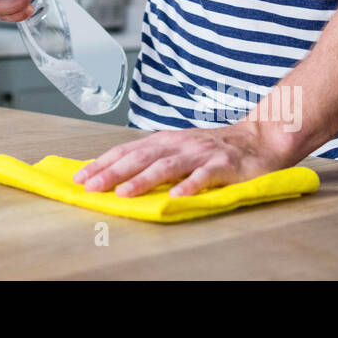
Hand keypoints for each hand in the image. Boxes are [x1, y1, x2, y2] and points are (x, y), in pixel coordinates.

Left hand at [73, 122, 293, 196]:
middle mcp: (178, 144)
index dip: (102, 163)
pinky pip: (204, 177)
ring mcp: (200, 153)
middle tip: (91, 187)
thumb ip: (152, 158)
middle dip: (113, 172)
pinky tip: (176, 198)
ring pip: (167, 166)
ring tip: (124, 193)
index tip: (80, 177)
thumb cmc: (211, 149)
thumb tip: (116, 174)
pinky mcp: (223, 165)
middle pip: (140, 157)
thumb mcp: (177, 148)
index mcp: (164, 140)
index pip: (126, 150)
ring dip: (143, 179)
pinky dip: (189, 187)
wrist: (258, 139)